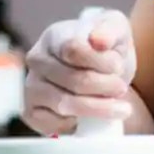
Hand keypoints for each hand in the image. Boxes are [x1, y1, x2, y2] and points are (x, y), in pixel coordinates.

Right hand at [22, 10, 136, 135]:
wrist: (101, 71)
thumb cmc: (104, 48)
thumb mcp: (115, 29)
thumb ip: (110, 30)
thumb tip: (99, 40)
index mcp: (54, 36)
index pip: (72, 49)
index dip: (99, 61)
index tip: (118, 66)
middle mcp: (37, 61)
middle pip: (71, 79)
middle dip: (102, 87)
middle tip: (122, 89)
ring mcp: (32, 87)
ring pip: (64, 103)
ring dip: (96, 108)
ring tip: (120, 108)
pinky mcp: (32, 112)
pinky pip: (55, 124)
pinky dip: (78, 124)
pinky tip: (93, 118)